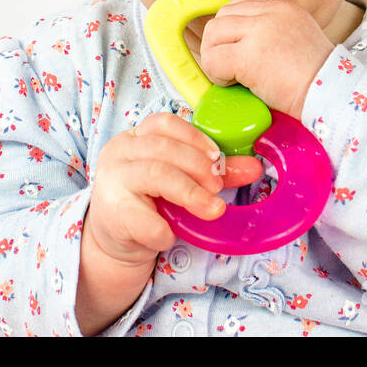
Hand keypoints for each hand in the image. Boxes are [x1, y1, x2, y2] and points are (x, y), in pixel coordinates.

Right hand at [85, 112, 263, 268]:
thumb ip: (212, 171)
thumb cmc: (148, 203)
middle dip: (198, 167)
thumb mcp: (179, 180)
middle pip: (163, 149)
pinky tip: (172, 235)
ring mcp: (111, 182)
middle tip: (218, 187)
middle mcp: (119, 153)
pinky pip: (145, 219)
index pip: (164, 123)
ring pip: (156, 175)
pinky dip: (164, 229)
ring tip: (213, 209)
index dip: (194, 138)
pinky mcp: (112, 214)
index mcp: (134, 138)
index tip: (217, 157)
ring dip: (191, 193)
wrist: (116, 242)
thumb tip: (254, 167)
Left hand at [190, 0, 334, 123]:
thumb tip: (236, 42)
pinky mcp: (248, 55)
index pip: (241, 1)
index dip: (232, 25)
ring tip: (235, 76)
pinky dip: (216, 75)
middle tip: (233, 65)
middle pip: (222, 15)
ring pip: (212, 33)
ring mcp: (260, 31)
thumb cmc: (316, 80)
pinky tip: (236, 84)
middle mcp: (272, 14)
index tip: (237, 46)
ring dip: (216, 57)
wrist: (332, 97)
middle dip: (220, 42)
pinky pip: (212, 59)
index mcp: (284, 8)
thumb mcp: (298, 40)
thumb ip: (271, 32)